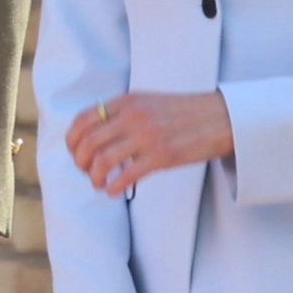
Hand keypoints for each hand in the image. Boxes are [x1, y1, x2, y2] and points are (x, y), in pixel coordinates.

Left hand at [66, 92, 232, 196]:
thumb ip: (123, 113)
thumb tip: (97, 134)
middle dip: (80, 162)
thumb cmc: (184, 113)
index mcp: (128, 101)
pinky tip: (113, 191)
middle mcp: (134, 116)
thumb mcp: (149, 101)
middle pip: (88, 142)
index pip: (84, 119)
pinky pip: (126, 176)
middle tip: (85, 172)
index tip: (75, 153)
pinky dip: (113, 187)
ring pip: (103, 160)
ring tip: (98, 184)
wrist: (220, 118)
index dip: (72, 140)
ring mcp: (148, 136)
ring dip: (94, 177)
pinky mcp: (162, 156)